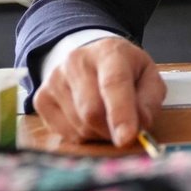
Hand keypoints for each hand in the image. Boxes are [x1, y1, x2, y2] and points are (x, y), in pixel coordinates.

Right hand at [32, 37, 164, 146]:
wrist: (90, 57)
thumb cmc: (124, 69)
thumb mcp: (148, 76)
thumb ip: (149, 100)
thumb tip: (141, 125)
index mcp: (109, 53)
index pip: (114, 83)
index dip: (121, 113)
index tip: (127, 138)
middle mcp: (76, 62)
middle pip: (92, 111)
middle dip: (112, 130)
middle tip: (124, 130)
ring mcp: (54, 80)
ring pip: (79, 126)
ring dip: (98, 133)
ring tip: (106, 118)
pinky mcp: (41, 99)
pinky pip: (64, 133)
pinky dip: (82, 135)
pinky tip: (88, 120)